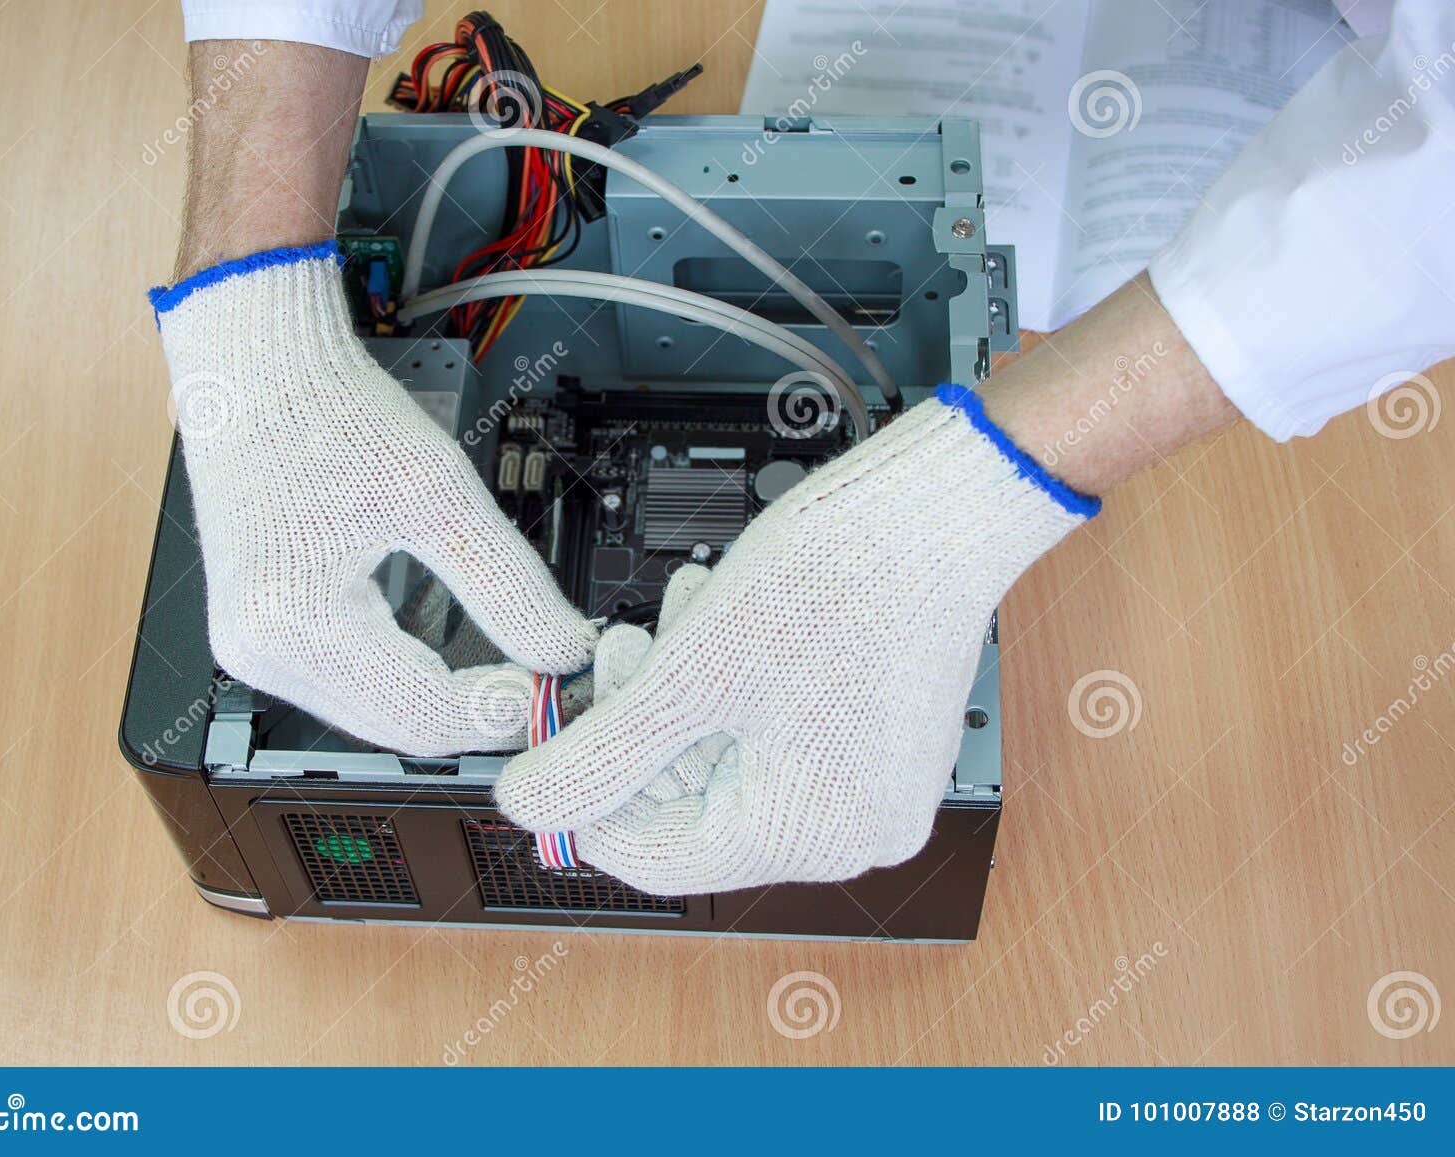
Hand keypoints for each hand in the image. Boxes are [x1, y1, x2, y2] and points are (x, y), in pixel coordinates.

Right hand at [153, 245, 595, 754]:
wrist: (258, 369)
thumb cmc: (329, 413)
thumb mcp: (438, 494)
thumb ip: (508, 583)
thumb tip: (563, 649)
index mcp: (293, 622)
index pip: (425, 714)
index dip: (504, 710)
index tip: (560, 687)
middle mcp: (260, 653)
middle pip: (400, 727)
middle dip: (478, 709)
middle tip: (544, 677)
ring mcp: (252, 649)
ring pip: (377, 714)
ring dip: (445, 692)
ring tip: (507, 654)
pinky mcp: (259, 635)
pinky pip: (350, 684)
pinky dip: (406, 669)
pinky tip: (445, 632)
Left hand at [494, 388, 1095, 892]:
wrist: (942, 506)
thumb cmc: (840, 576)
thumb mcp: (691, 672)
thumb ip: (601, 754)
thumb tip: (532, 804)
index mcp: (808, 833)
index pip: (658, 856)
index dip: (592, 798)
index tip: (558, 738)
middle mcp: (855, 833)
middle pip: (698, 809)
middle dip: (646, 727)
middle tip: (622, 649)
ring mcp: (879, 792)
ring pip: (735, 766)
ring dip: (688, 695)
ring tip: (683, 614)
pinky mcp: (887, 751)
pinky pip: (785, 742)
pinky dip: (739, 691)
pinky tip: (726, 624)